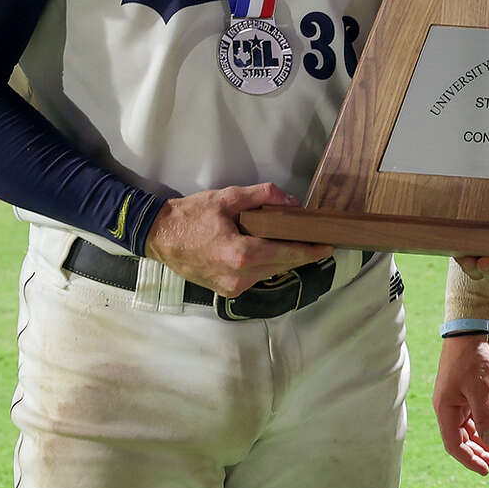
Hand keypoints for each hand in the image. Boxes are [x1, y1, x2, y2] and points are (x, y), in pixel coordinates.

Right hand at [143, 182, 330, 296]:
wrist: (159, 237)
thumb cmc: (191, 216)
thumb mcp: (227, 198)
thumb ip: (262, 196)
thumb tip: (292, 202)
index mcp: (241, 255)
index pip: (287, 254)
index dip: (311, 251)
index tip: (329, 246)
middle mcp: (239, 277)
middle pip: (283, 266)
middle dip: (302, 255)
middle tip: (319, 242)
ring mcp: (232, 287)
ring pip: (270, 273)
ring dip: (284, 260)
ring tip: (297, 243)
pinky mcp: (226, 291)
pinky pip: (255, 278)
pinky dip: (266, 265)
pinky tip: (271, 252)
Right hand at [433, 336, 488, 474]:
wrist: (468, 333)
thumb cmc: (471, 359)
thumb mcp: (480, 390)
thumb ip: (484, 417)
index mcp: (445, 410)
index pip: (455, 445)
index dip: (470, 460)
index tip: (486, 470)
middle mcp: (448, 409)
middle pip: (463, 441)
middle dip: (481, 454)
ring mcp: (456, 403)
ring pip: (470, 431)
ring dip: (486, 441)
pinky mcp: (465, 396)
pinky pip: (474, 418)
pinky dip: (487, 426)